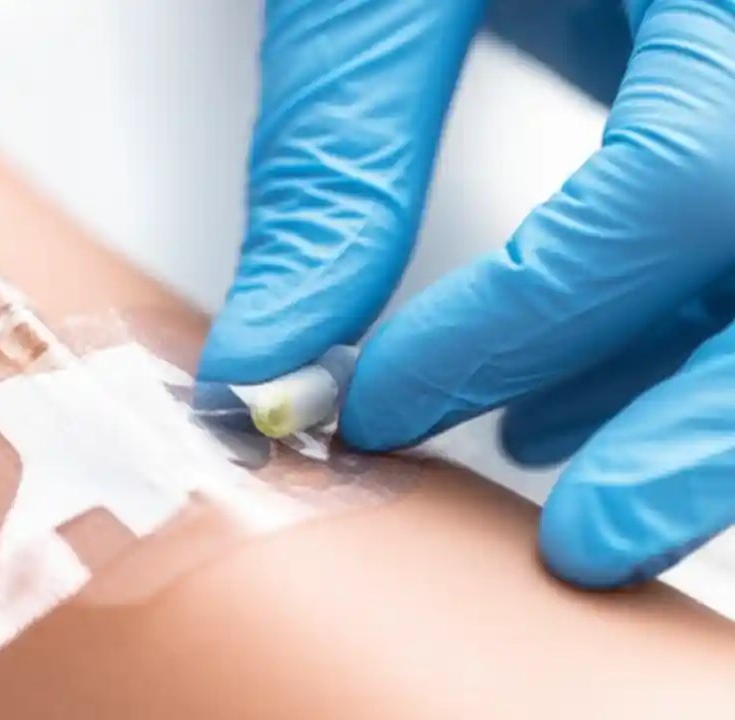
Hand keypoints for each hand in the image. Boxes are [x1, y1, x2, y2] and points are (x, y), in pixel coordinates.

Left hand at [200, 0, 734, 586]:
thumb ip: (339, 160)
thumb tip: (273, 355)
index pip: (682, 178)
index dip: (530, 317)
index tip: (385, 400)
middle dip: (695, 425)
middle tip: (581, 543)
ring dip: (683, 397)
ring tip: (546, 465)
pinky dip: (670, 334)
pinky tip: (569, 394)